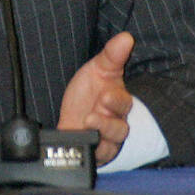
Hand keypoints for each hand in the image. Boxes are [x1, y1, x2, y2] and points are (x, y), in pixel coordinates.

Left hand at [58, 31, 134, 165]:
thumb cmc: (87, 92)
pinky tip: (83, 141)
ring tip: (87, 123)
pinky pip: (97, 158)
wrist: (69, 116)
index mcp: (118, 102)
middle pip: (120, 129)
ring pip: (111, 144)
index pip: (124, 103)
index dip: (116, 100)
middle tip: (94, 112)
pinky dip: (91, 151)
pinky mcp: (93, 154)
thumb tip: (126, 36)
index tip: (105, 94)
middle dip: (107, 121)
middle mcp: (115, 123)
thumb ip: (111, 55)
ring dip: (100, 134)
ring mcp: (105, 141)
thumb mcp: (97, 70)